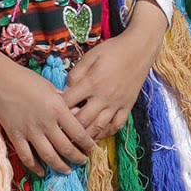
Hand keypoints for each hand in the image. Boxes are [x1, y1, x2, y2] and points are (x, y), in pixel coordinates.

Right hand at [0, 31, 96, 175]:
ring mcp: (30, 131)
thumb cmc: (28, 80)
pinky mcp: (15, 136)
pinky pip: (27, 157)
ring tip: (67, 170)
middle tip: (83, 162)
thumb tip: (76, 114)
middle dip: (77, 158)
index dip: (88, 144)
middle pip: (66, 148)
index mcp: (58, 109)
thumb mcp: (52, 89)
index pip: (79, 133)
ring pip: (49, 156)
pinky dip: (35, 167)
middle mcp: (46, 123)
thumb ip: (64, 103)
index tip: (92, 149)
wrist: (0, 80)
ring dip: (60, 166)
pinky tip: (42, 172)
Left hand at [63, 2, 165, 141]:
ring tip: (76, 141)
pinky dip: (106, 133)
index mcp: (92, 83)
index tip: (51, 112)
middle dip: (69, 128)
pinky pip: (117, 125)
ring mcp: (117, 103)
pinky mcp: (128, 106)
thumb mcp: (90, 56)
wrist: (140, 49)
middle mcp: (104, 96)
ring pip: (99, 127)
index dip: (57, 109)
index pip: (68, 102)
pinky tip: (98, 135)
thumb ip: (76, 74)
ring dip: (86, 136)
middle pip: (83, 120)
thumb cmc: (112, 50)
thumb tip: (65, 90)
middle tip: (60, 132)